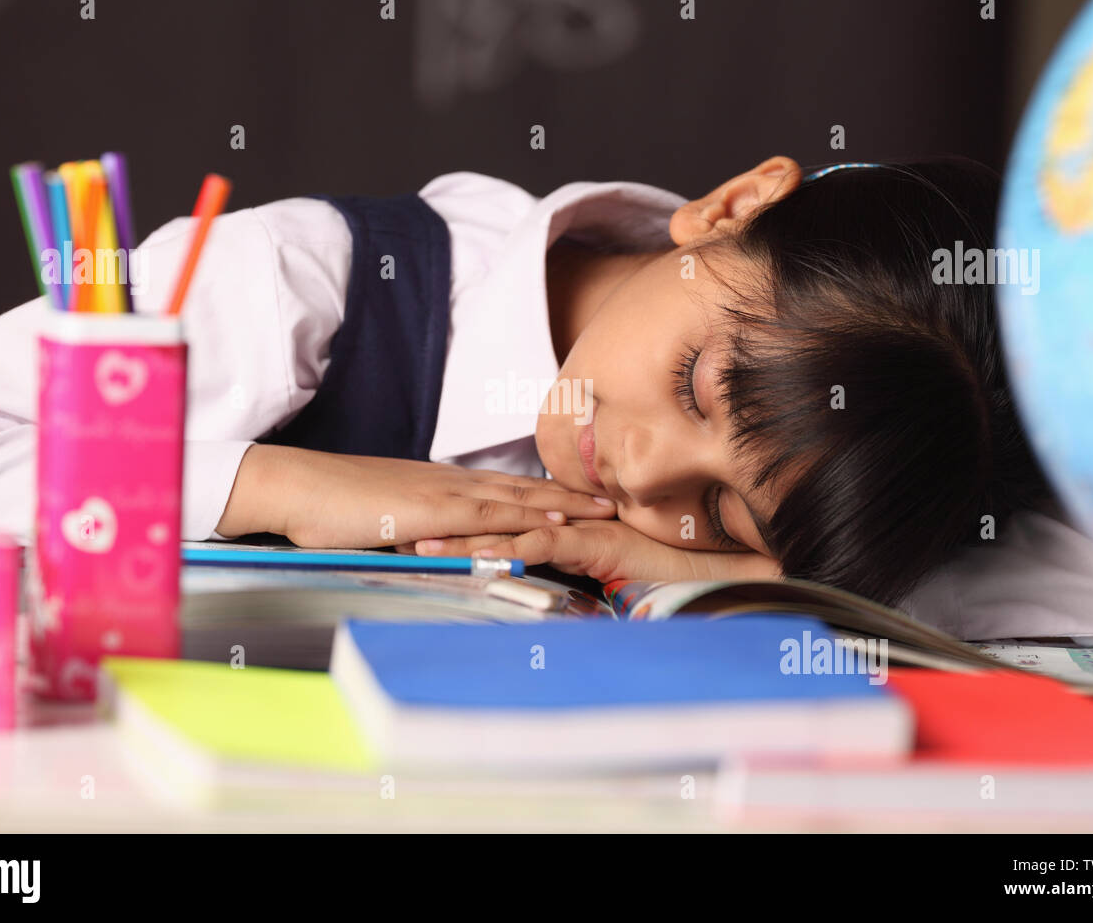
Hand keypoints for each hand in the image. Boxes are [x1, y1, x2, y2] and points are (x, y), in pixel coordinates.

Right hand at [216, 444, 616, 547]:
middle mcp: (449, 483)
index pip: (502, 489)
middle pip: (522, 489)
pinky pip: (489, 516)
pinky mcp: (431, 511)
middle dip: (570, 496)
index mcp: (438, 485)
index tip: (579, 498)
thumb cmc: (329, 506)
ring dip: (563, 505)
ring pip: (516, 499)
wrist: (293, 486)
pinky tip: (556, 525)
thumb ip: (413, 530)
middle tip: (614, 501)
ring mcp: (442, 494)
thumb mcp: (382, 520)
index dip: (544, 493)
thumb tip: (429, 546)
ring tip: (603, 511)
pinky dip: (527, 520)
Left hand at [402, 518, 782, 583]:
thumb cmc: (647, 568)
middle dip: (442, 526)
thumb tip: (520, 573)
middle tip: (392, 530)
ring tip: (420, 547)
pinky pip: (547, 547)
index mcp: (550, 521)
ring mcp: (574, 528)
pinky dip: (514, 552)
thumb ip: (553, 563)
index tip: (404, 527)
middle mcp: (557, 519)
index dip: (449, 523)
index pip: (490, 518)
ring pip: (508, 530)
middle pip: (489, 519)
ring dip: (463, 540)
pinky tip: (484, 560)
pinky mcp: (592, 544)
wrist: (700, 566)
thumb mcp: (584, 566)